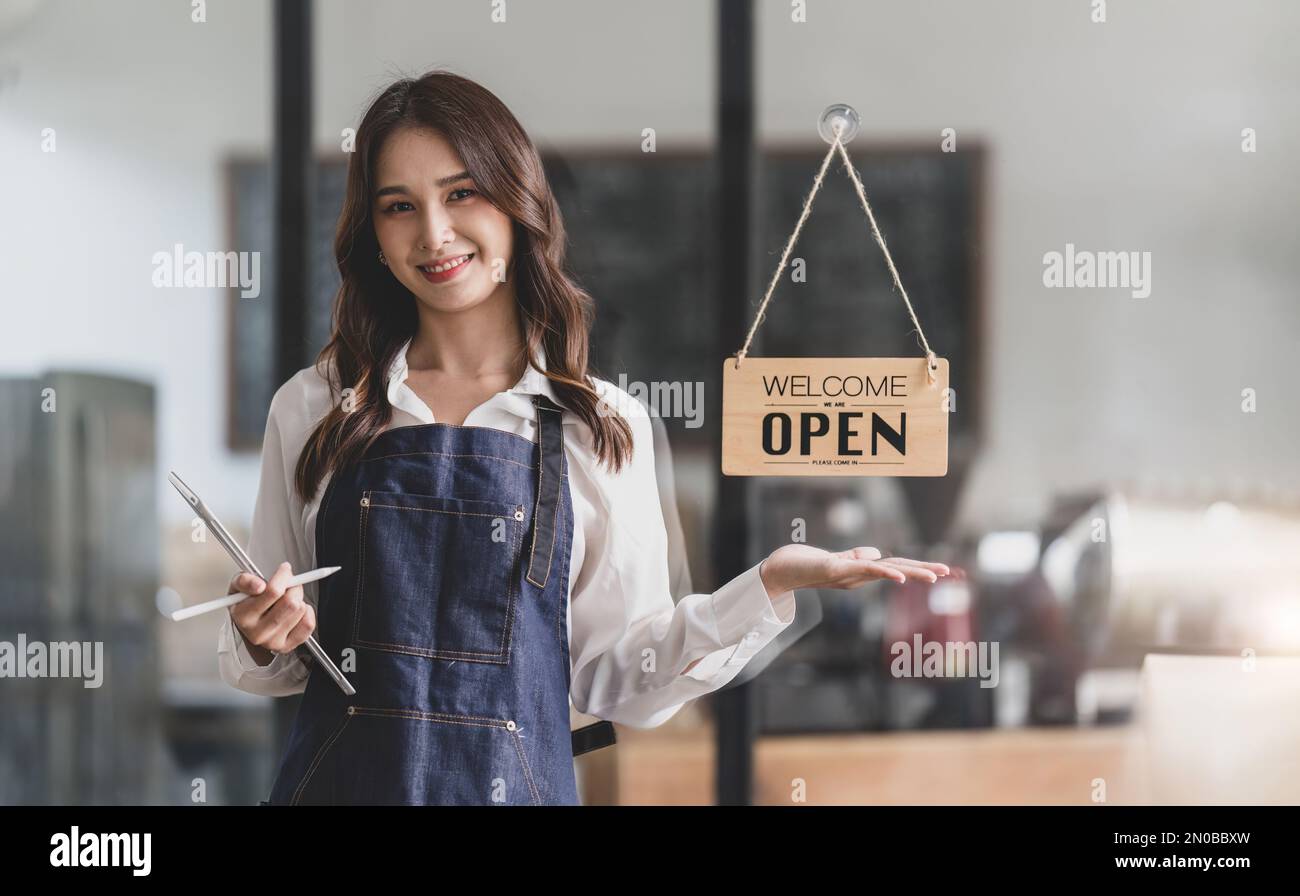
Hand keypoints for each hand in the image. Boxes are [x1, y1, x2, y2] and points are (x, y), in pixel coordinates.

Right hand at [226, 561, 316, 660]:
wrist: (248, 623)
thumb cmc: (245, 602)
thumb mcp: (238, 586)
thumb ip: (245, 580)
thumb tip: (258, 585)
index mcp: (243, 615)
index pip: (273, 592)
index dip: (284, 576)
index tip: (284, 570)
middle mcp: (257, 632)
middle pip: (290, 602)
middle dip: (293, 587)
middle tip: (289, 584)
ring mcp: (272, 642)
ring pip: (300, 611)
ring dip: (299, 600)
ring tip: (288, 599)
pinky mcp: (286, 647)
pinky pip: (307, 625)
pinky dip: (307, 613)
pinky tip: (296, 611)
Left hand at [759, 544, 950, 597]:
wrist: (781, 569)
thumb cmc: (809, 565)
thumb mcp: (839, 559)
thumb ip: (858, 557)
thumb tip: (878, 555)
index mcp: (863, 572)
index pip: (897, 566)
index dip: (921, 567)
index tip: (947, 570)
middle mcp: (859, 576)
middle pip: (897, 569)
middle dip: (924, 571)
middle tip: (951, 573)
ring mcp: (848, 574)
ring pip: (885, 571)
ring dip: (911, 572)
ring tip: (935, 575)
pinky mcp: (833, 571)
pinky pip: (863, 570)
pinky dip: (882, 571)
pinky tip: (899, 576)